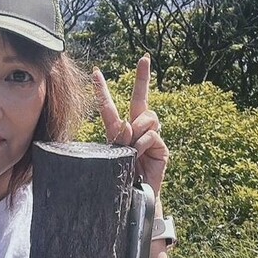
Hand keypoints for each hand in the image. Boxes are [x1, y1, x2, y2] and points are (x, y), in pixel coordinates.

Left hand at [94, 56, 169, 199]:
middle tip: (144, 58)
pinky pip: (151, 134)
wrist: (135, 198)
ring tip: (132, 149)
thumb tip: (129, 124)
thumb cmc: (120, 179)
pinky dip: (143, 143)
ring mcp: (151, 137)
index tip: (95, 72)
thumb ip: (118, 139)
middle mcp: (137, 130)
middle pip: (140, 99)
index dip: (103, 90)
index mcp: (119, 132)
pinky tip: (140, 154)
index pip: (110, 108)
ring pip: (146, 117)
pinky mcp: (161, 147)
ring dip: (136, 131)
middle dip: (143, 78)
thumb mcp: (112, 156)